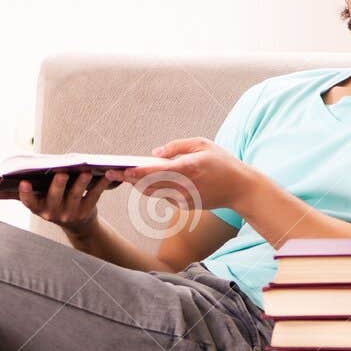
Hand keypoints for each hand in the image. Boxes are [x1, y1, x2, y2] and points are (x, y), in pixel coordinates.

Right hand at [15, 170, 109, 235]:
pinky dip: (99, 184)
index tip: (23, 182)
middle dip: (57, 185)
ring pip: (75, 196)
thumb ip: (14, 193)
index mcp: (38, 207)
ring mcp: (70, 213)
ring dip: (80, 183)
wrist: (77, 224)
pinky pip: (94, 196)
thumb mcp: (35, 200)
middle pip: (54, 197)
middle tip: (60, 173)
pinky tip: (104, 173)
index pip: (29, 202)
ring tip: (84, 171)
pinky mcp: (87, 211)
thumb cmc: (52, 203)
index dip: (26, 193)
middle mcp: (53, 212)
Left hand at [109, 137, 261, 213]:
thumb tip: (154, 152)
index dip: (139, 172)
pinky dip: (154, 189)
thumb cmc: (222, 162)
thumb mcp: (203, 144)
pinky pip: (164, 196)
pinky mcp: (185, 206)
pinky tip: (141, 182)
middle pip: (150, 185)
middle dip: (130, 179)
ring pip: (154, 193)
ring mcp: (184, 199)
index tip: (123, 170)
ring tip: (121, 176)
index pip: (159, 172)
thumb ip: (177, 146)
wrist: (240, 189)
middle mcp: (185, 186)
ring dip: (137, 185)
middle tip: (110, 173)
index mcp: (189, 168)